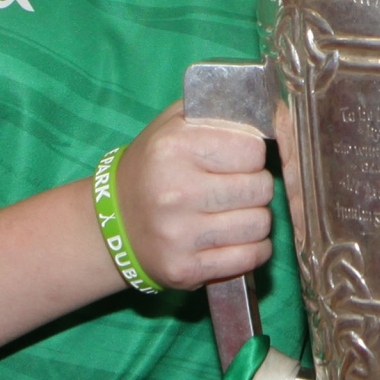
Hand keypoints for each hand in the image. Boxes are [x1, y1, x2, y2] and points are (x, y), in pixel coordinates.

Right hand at [116, 102, 272, 291]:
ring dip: (256, 218)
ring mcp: (179, 236)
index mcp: (175, 148)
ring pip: (260, 225)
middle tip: (239, 186)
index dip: (251, 153)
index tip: (239, 158)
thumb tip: (266, 113)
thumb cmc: (154, 167)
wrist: (113, 223)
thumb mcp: (174, 124)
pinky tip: (238, 238)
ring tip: (237, 211)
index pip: (253, 149)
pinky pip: (250, 258)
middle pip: (261, 189)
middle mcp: (176, 192)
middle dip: (256, 186)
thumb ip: (217, 110)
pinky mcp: (185, 269)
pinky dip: (254, 249)